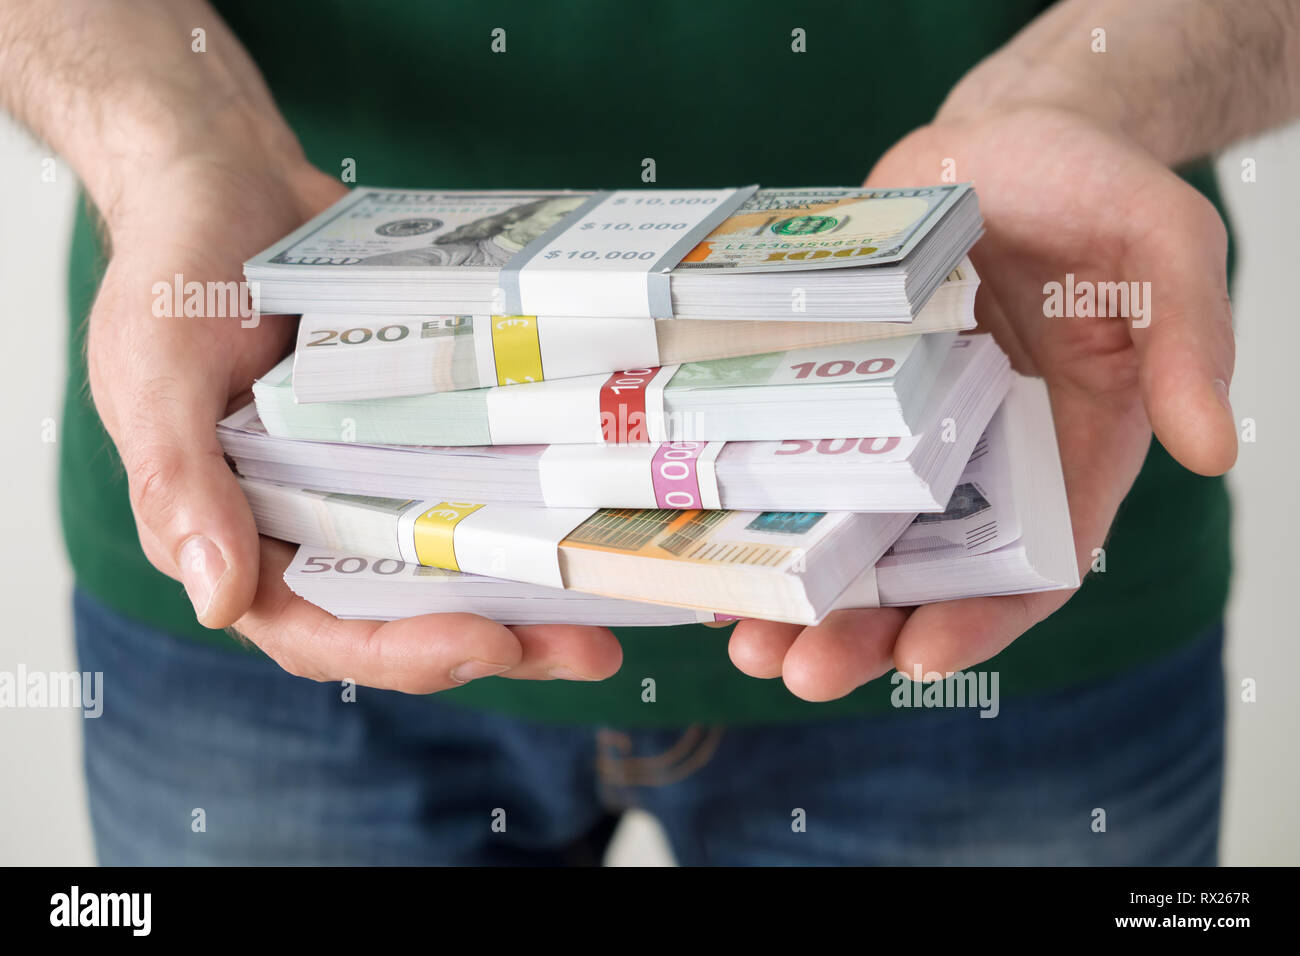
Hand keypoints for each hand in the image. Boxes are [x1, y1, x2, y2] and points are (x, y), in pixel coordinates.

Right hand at [88, 147, 621, 690]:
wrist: (231, 180)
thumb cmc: (172, 275)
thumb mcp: (155, 372)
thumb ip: (177, 486)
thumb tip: (217, 603)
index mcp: (237, 533)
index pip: (319, 627)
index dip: (402, 651)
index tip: (488, 644)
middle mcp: (312, 521)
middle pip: (407, 610)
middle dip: (499, 639)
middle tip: (588, 650)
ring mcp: (374, 477)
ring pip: (456, 556)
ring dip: (531, 588)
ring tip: (615, 604)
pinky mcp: (422, 429)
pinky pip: (479, 477)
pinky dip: (531, 503)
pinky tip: (597, 509)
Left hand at [728, 106, 1236, 699]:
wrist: (1002, 137)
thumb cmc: (1092, 186)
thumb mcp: (1161, 244)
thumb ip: (1189, 341)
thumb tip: (1212, 447)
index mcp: (1065, 451)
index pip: (1028, 567)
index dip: (979, 622)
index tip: (921, 655)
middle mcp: (977, 461)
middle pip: (918, 575)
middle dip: (860, 630)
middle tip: (794, 669)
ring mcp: (901, 432)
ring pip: (846, 536)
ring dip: (795, 594)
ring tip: (735, 633)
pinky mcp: (842, 394)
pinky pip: (799, 464)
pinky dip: (759, 509)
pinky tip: (706, 543)